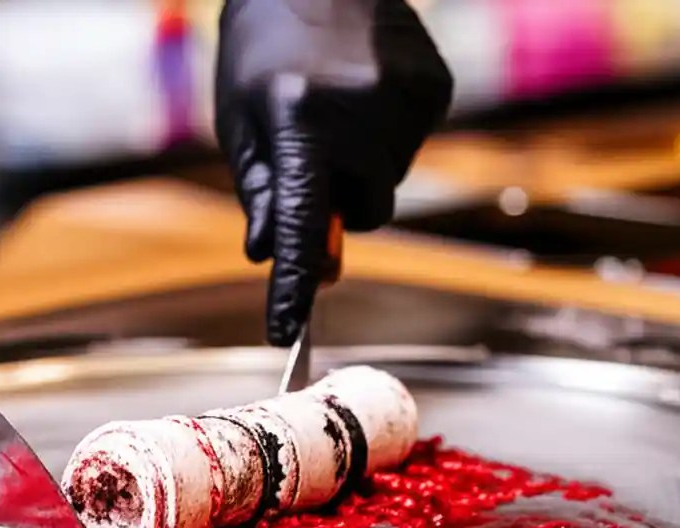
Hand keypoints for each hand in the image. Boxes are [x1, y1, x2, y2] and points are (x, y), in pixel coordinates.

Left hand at [215, 0, 451, 345]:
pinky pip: (412, 146)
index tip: (284, 328)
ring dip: (364, 164)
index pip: (298, 223)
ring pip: (390, 180)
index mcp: (298, 119)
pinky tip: (366, 91)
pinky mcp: (435, 88)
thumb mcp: (244, 118)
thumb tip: (271, 255)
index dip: (291, 281)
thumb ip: (262, 190)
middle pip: (364, 211)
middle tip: (316, 154)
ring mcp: (406, 100)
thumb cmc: (266, 47)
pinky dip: (388, 136)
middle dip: (340, 200)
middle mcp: (359, 113)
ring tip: (337, 102)